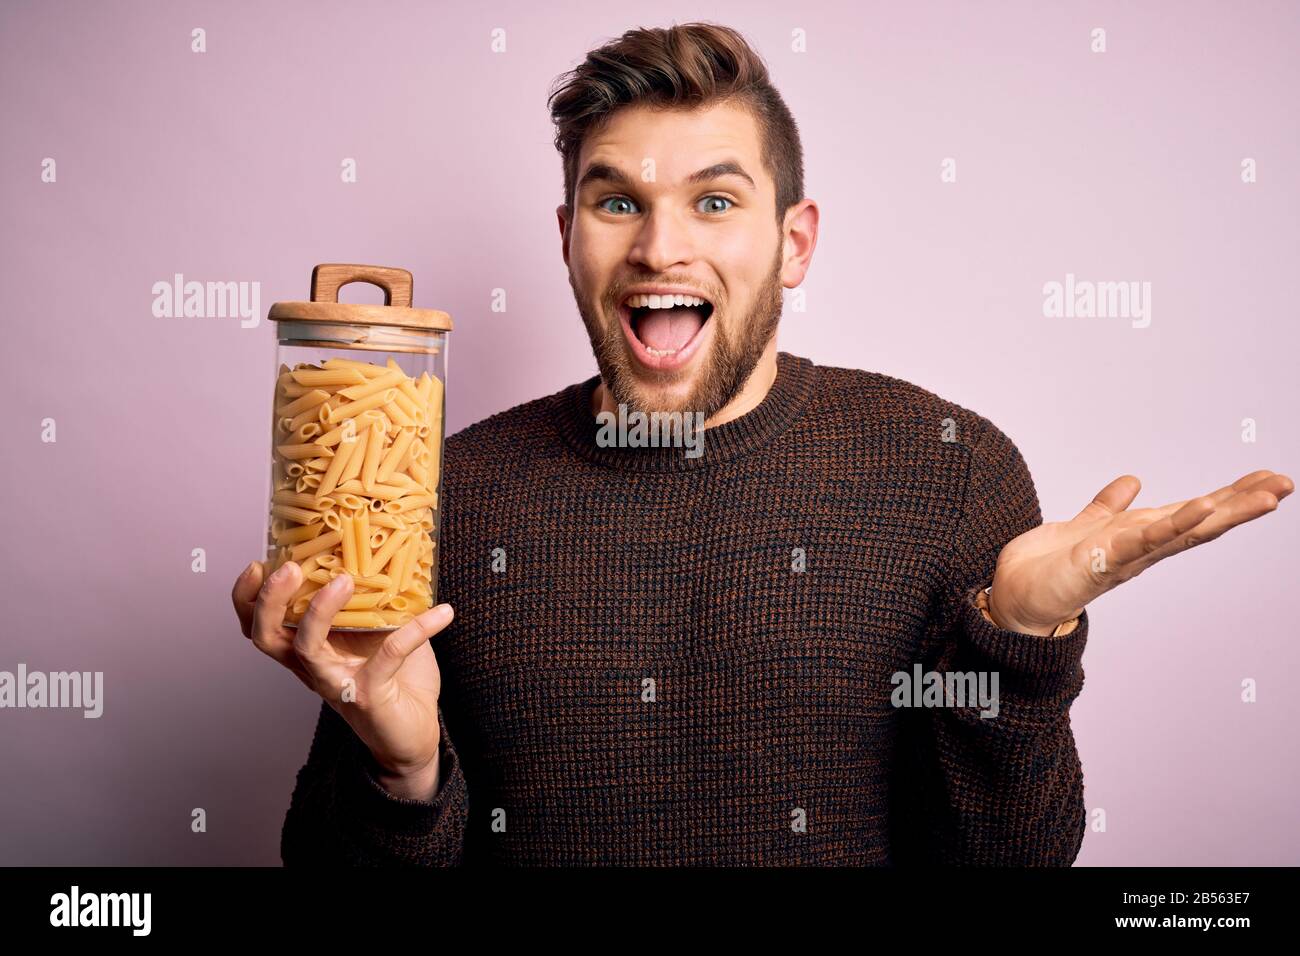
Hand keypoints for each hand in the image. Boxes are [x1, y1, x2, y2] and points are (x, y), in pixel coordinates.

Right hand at [231, 561, 454, 787]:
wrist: (412, 735)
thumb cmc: (394, 680)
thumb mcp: (379, 633)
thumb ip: (374, 601)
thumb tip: (392, 554)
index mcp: (309, 649)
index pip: (260, 625)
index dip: (248, 597)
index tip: (257, 563)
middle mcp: (314, 667)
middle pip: (267, 637)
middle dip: (270, 600)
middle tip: (288, 568)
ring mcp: (337, 682)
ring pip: (308, 649)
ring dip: (321, 610)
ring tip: (345, 580)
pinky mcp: (369, 697)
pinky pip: (389, 656)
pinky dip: (417, 630)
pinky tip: (444, 613)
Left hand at [987, 469, 1293, 635]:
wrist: (1014, 596)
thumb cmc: (1050, 567)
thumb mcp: (1086, 525)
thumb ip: (1108, 506)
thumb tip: (1132, 481)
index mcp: (1141, 535)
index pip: (1195, 511)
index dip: (1231, 496)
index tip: (1269, 478)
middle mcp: (1142, 549)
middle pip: (1202, 522)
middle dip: (1243, 504)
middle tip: (1284, 484)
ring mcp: (1125, 557)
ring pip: (1183, 532)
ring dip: (1222, 513)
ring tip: (1260, 496)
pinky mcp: (1099, 561)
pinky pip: (1141, 540)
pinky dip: (1170, 524)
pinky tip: (1198, 507)